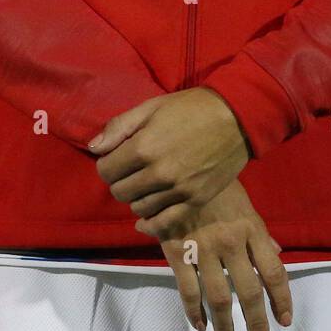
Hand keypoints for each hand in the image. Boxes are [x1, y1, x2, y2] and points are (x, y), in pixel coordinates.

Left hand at [87, 88, 251, 238]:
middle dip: (119, 181)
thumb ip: (120, 127)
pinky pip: (164, 224)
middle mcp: (158, 173)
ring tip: (145, 184)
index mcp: (144, 147)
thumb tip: (93, 148)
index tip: (116, 157)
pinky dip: (150, 224)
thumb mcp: (152, 106)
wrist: (237, 117)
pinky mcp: (195, 201)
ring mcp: (178, 191)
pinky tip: (146, 219)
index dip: (106, 164)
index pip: (105, 171)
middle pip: (120, 192)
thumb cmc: (192, 107)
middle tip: (130, 170)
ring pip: (139, 208)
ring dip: (136, 197)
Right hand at [158, 179, 292, 330]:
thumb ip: (259, 232)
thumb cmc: (216, 183)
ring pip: (219, 297)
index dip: (282, 300)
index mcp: (251, 228)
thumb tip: (277, 253)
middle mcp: (232, 242)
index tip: (285, 320)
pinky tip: (201, 325)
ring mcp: (204, 248)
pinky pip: (188, 290)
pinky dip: (194, 312)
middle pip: (250, 291)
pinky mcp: (178, 251)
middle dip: (257, 322)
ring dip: (225, 324)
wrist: (179, 165)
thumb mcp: (244, 203)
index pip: (274, 272)